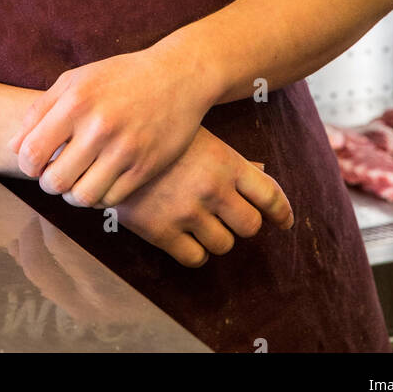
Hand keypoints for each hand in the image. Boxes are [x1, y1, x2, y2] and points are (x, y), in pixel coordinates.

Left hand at [7, 44, 214, 206]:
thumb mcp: (76, 79)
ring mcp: (125, 150)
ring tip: (77, 180)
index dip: (27, 164)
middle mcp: (99, 127)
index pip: (32, 153)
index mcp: (76, 101)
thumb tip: (14, 147)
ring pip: (81, 197)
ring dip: (72, 194)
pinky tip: (100, 179)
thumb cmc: (121, 77)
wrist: (178, 76)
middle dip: (49, 182)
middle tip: (56, 173)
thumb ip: (40, 110)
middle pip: (54, 181)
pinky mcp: (145, 167)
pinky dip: (98, 195)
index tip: (36, 161)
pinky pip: (109, 199)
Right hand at [113, 126, 293, 267]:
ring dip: (218, 237)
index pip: (270, 196)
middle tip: (230, 216)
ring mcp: (187, 212)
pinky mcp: (162, 232)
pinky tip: (186, 237)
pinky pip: (195, 258)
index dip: (282, 212)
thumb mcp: (200, 137)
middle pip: (250, 226)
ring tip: (202, 222)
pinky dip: (196, 251)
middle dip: (243, 223)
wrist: (108, 140)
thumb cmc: (159, 133)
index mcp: (226, 162)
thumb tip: (263, 175)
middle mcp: (212, 189)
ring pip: (224, 245)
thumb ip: (231, 160)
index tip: (284, 221)